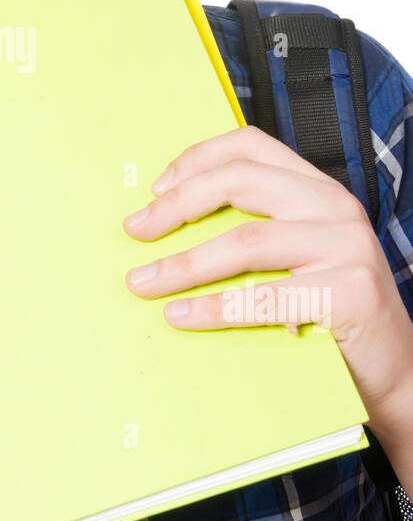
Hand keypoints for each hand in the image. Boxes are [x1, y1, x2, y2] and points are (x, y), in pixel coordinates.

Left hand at [122, 125, 412, 426]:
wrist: (395, 373)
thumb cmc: (330, 315)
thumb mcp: (297, 258)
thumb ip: (254, 232)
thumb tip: (166, 225)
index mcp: (317, 189)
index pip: (250, 146)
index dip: (197, 159)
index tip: (154, 189)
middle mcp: (334, 206)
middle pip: (238, 183)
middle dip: (176, 206)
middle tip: (135, 231)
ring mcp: (345, 246)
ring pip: (244, 242)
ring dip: (183, 265)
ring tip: (143, 283)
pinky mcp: (349, 292)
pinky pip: (263, 297)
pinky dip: (213, 308)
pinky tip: (182, 316)